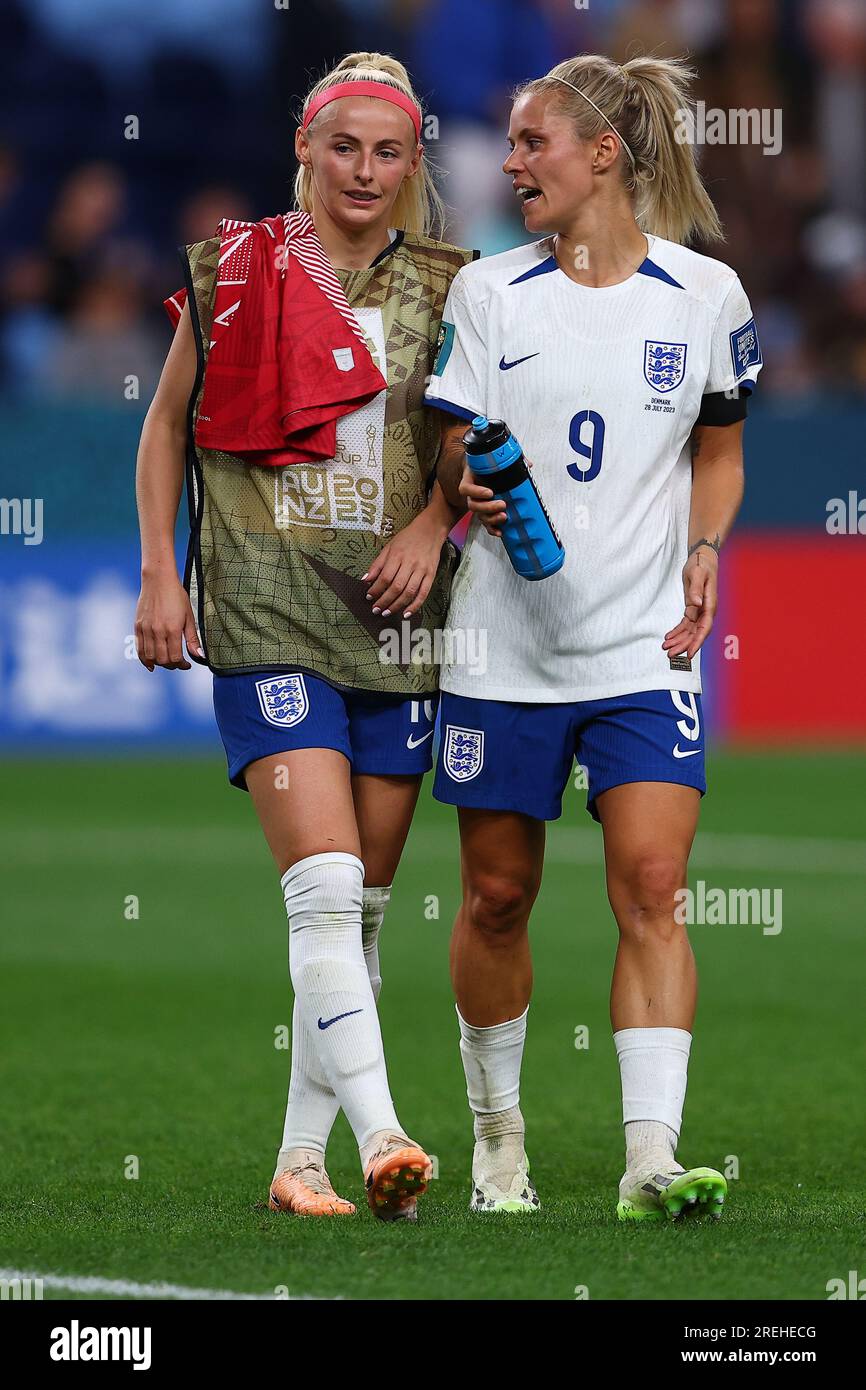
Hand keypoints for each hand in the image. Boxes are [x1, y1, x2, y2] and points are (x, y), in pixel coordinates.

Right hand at [135, 575, 202, 669]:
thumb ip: (193, 638)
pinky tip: (151, 663)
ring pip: (150, 657)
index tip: (186, 664)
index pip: (175, 658)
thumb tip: (199, 656)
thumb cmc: (176, 596)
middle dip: (172, 665)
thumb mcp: (189, 617)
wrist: (158, 580)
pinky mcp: (138, 626)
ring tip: (166, 661)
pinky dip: (144, 659)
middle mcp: (157, 631)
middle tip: (178, 662)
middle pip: (162, 660)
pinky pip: (139, 649)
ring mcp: (146, 629)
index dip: (182, 665)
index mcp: (172, 629)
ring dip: (159, 663)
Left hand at [363, 509, 449, 617]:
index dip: (376, 589)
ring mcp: (422, 570)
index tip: (369, 597)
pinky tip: (406, 613)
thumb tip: (366, 580)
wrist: (430, 530)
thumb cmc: (408, 538)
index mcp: (397, 555)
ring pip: (409, 592)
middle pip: (396, 587)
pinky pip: (423, 593)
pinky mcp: (431, 575)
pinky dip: (415, 605)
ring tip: (387, 612)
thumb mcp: (388, 547)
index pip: (385, 577)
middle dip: (384, 601)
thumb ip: (377, 564)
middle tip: (376, 609)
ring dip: (397, 605)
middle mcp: (410, 563)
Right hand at [458, 461, 507, 537]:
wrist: (477, 469)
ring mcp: (478, 504)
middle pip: (473, 505)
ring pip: (479, 516)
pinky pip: (485, 524)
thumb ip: (508, 458)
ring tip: (504, 516)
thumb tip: (527, 463)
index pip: (466, 488)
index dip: (476, 492)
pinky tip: (500, 531)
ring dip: (492, 518)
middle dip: (488, 507)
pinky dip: (492, 529)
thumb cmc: (484, 465)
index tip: (490, 492)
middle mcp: (472, 494)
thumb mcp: (492, 458)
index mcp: (470, 480)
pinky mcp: (484, 512)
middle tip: (502, 504)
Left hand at [662, 546, 718, 660]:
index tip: (690, 653)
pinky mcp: (693, 609)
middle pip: (696, 633)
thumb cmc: (701, 564)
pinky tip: (668, 638)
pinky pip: (686, 624)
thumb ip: (696, 589)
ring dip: (679, 641)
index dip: (697, 642)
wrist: (703, 559)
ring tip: (666, 649)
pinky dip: (677, 632)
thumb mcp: (697, 573)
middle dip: (683, 645)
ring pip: (690, 631)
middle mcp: (706, 610)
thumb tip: (696, 604)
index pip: (704, 627)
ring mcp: (700, 611)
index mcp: (710, 604)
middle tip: (670, 654)